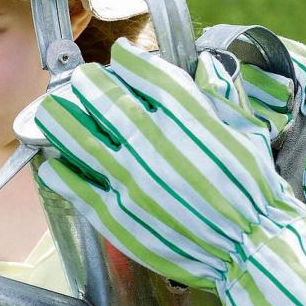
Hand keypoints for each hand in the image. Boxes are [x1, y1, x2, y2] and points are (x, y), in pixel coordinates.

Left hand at [31, 39, 305, 305]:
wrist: (250, 248)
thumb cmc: (253, 192)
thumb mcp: (246, 133)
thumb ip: (221, 97)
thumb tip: (206, 66)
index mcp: (190, 120)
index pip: (146, 75)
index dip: (126, 60)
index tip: (118, 56)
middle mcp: (156, 145)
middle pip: (105, 100)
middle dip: (87, 83)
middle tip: (80, 80)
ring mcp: (132, 181)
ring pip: (80, 139)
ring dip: (61, 119)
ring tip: (52, 111)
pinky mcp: (118, 216)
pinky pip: (76, 186)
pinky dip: (61, 169)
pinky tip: (56, 161)